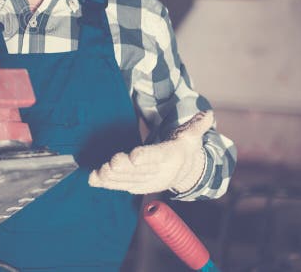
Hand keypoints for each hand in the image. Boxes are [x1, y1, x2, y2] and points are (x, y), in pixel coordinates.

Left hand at [88, 111, 211, 194]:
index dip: (145, 156)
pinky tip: (93, 179)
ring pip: (128, 180)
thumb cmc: (184, 148)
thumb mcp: (193, 136)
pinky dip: (107, 183)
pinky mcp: (138, 186)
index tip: (133, 155)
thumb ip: (197, 125)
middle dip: (124, 168)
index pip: (158, 156)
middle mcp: (160, 172)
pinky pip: (121, 185)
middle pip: (140, 170)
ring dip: (113, 178)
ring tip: (98, 173)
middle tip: (110, 163)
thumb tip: (208, 114)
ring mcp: (148, 181)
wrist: (185, 172)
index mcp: (172, 157)